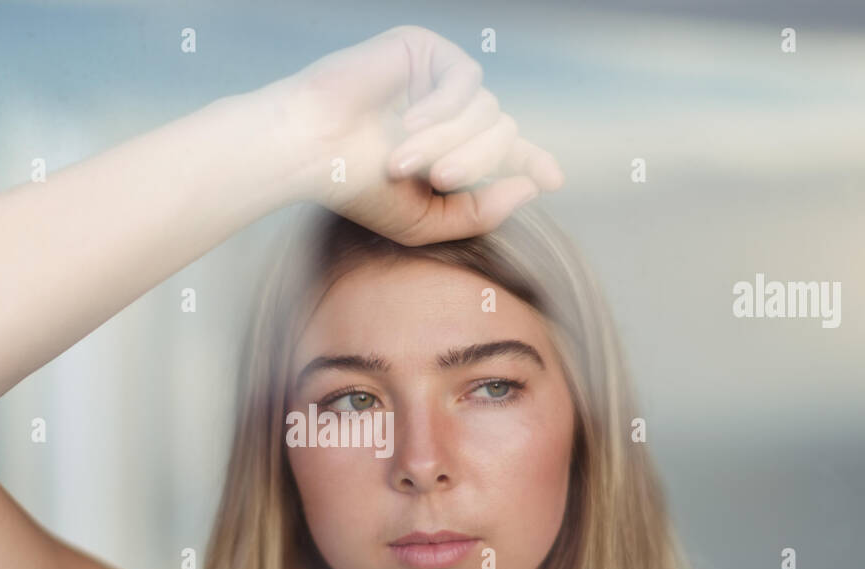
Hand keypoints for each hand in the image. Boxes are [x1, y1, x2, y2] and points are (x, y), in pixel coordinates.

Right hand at [277, 24, 563, 244]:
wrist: (312, 148)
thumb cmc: (356, 189)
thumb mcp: (425, 221)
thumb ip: (481, 213)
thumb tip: (533, 187)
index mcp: (447, 150)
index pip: (503, 152)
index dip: (530, 161)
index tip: (553, 180)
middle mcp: (448, 113)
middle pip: (502, 133)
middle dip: (477, 160)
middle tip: (437, 178)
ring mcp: (437, 80)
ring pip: (488, 110)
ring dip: (449, 141)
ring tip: (403, 158)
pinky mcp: (425, 50)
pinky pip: (467, 80)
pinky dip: (443, 109)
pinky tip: (407, 123)